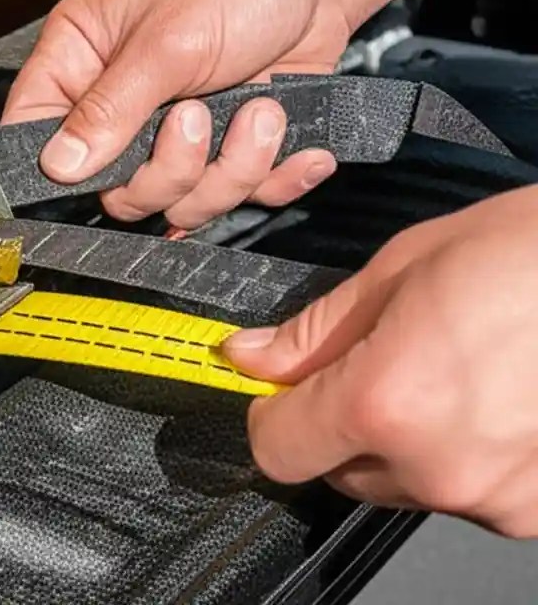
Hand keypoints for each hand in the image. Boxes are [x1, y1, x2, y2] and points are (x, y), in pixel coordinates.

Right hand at [1, 0, 344, 229]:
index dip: (55, 163)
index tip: (98, 167)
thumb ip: (110, 109)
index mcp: (81, 58)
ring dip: (232, 168)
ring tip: (261, 112)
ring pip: (180, 202)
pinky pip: (237, 199)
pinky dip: (272, 175)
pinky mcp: (225, 152)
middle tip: (198, 115)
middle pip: (116, 189)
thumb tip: (59, 165)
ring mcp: (173, 134)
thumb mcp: (167, 43)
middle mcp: (120, 103)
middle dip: (171, 169)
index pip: (33, 127)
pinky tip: (289, 136)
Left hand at [223, 185, 537, 537]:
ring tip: (453, 373)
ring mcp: (493, 497)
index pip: (278, 448)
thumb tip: (254, 357)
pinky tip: (491, 399)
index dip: (270, 412)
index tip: (278, 388)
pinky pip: (465, 490)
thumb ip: (314, 332)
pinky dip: (462, 454)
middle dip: (340, 422)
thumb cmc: (531, 254)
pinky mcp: (534, 509)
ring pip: (402, 483)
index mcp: (386, 404)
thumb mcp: (399, 271)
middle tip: (381, 362)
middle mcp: (437, 467)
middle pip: (337, 471)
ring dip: (405, 441)